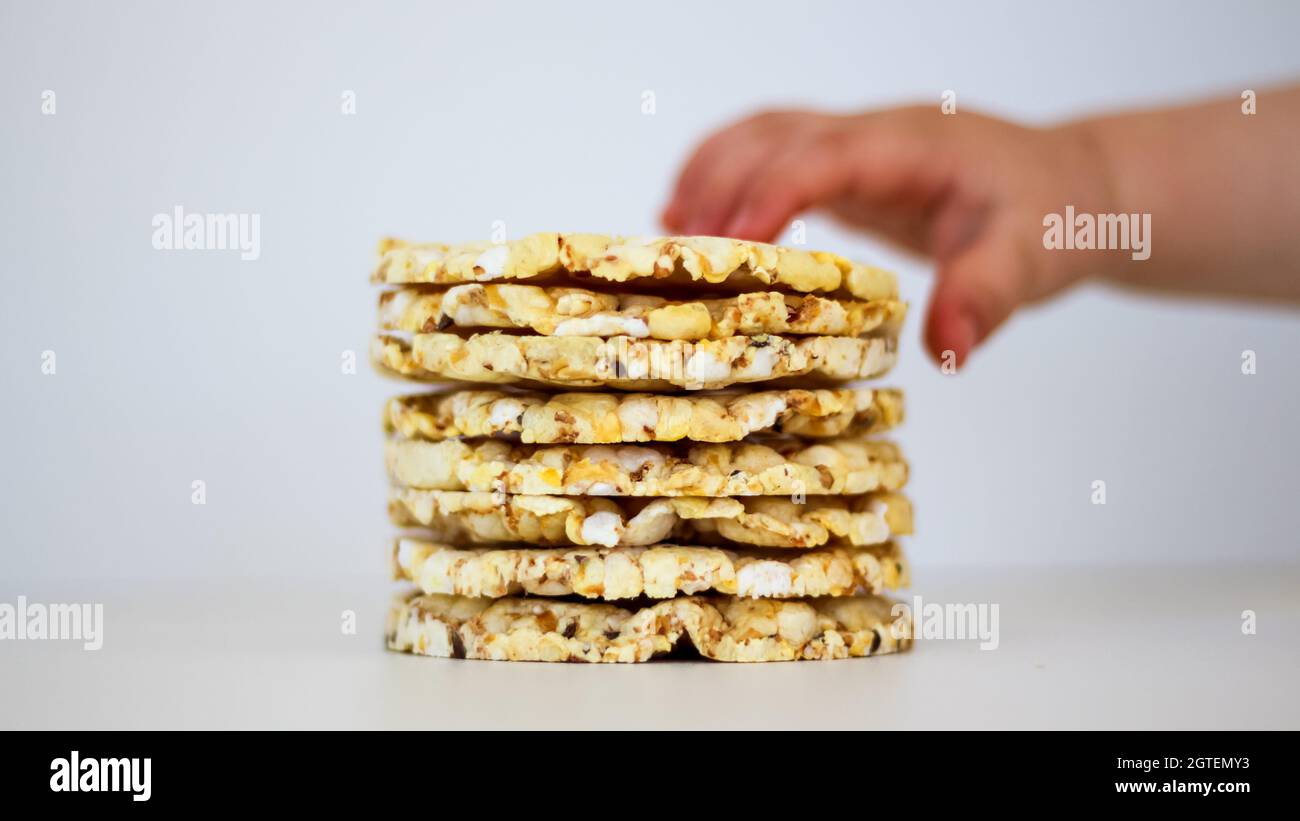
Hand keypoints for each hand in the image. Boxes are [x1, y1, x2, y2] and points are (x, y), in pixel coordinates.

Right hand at [661, 107, 1115, 365]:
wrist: (1070, 186)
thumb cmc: (1053, 216)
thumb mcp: (1034, 259)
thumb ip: (986, 296)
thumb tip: (948, 350)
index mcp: (914, 147)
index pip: (826, 157)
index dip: (771, 195)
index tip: (728, 245)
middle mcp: (875, 135)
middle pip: (776, 135)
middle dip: (719, 186)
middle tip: (673, 251)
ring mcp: (858, 145)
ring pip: (765, 135)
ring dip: (710, 174)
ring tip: (662, 231)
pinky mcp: (848, 167)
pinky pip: (773, 156)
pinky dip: (727, 177)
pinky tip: (695, 217)